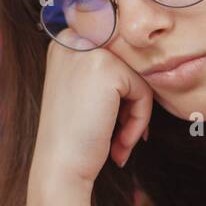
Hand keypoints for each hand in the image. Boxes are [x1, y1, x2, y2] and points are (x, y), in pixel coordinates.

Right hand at [31, 29, 153, 187]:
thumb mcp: (82, 90)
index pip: (116, 56)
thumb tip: (148, 58)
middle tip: (122, 136)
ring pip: (138, 77)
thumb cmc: (72, 137)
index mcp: (65, 41)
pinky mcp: (107, 68)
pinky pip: (143, 90)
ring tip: (121, 142)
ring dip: (136, 115)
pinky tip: (120, 142)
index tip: (113, 122)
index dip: (121, 92)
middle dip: (130, 103)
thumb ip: (104, 70)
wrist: (58, 167)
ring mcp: (88, 51)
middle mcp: (72, 38)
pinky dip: (139, 121)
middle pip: (128, 65)